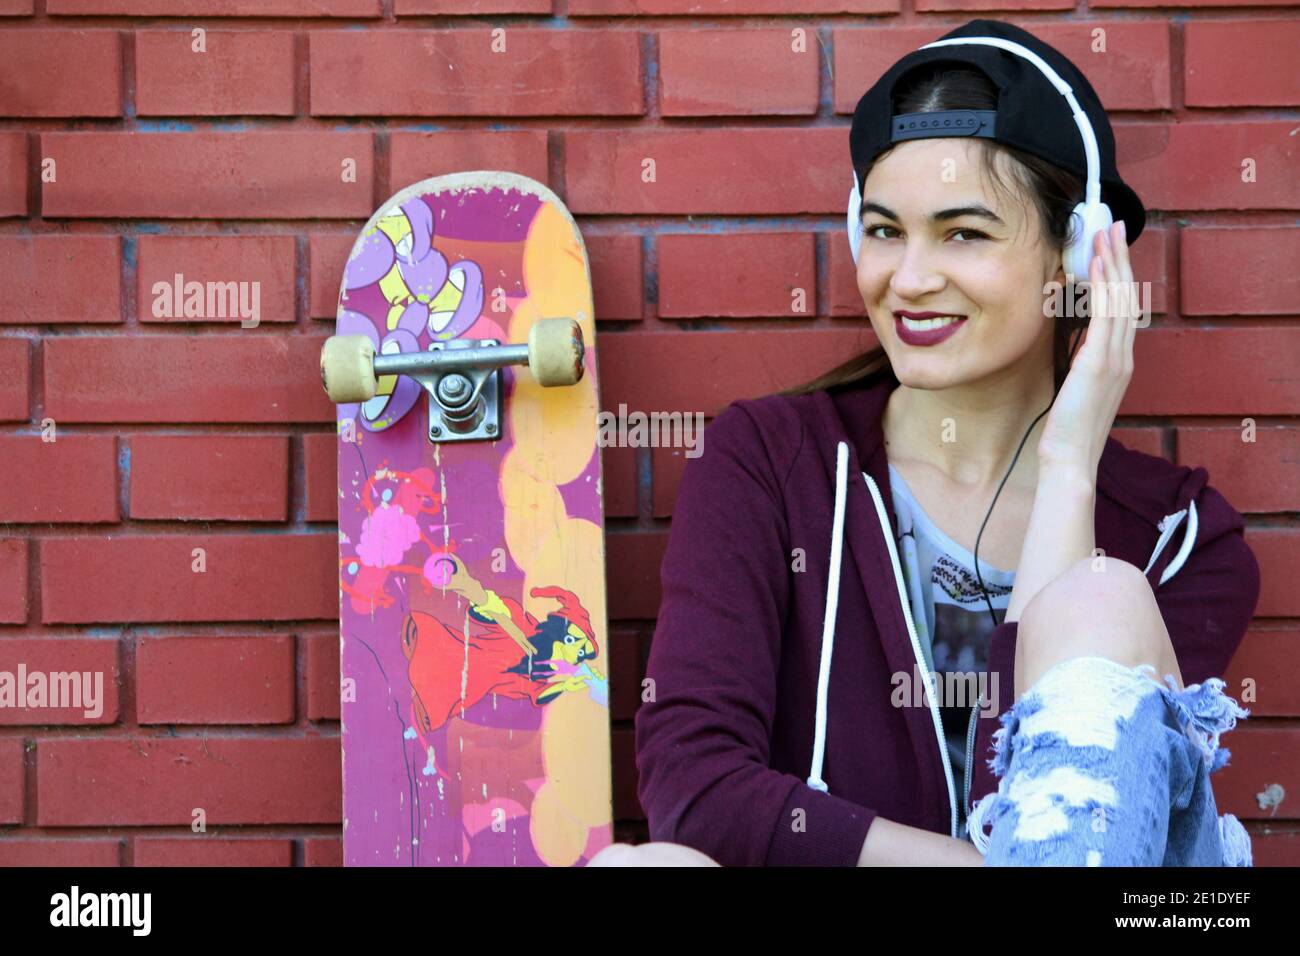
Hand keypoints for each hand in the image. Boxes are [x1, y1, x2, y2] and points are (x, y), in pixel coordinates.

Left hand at [1036, 221, 1138, 475]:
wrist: (1069, 460)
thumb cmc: (1067, 431)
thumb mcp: (1076, 390)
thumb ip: (1081, 364)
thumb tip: (1073, 344)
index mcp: (1118, 362)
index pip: (1122, 309)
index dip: (1119, 276)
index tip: (1110, 249)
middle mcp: (1123, 357)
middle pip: (1128, 296)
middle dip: (1120, 259)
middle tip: (1114, 225)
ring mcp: (1116, 359)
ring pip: (1121, 299)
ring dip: (1114, 262)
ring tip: (1106, 232)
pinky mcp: (1101, 363)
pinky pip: (1107, 315)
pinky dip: (1105, 286)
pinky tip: (1098, 263)